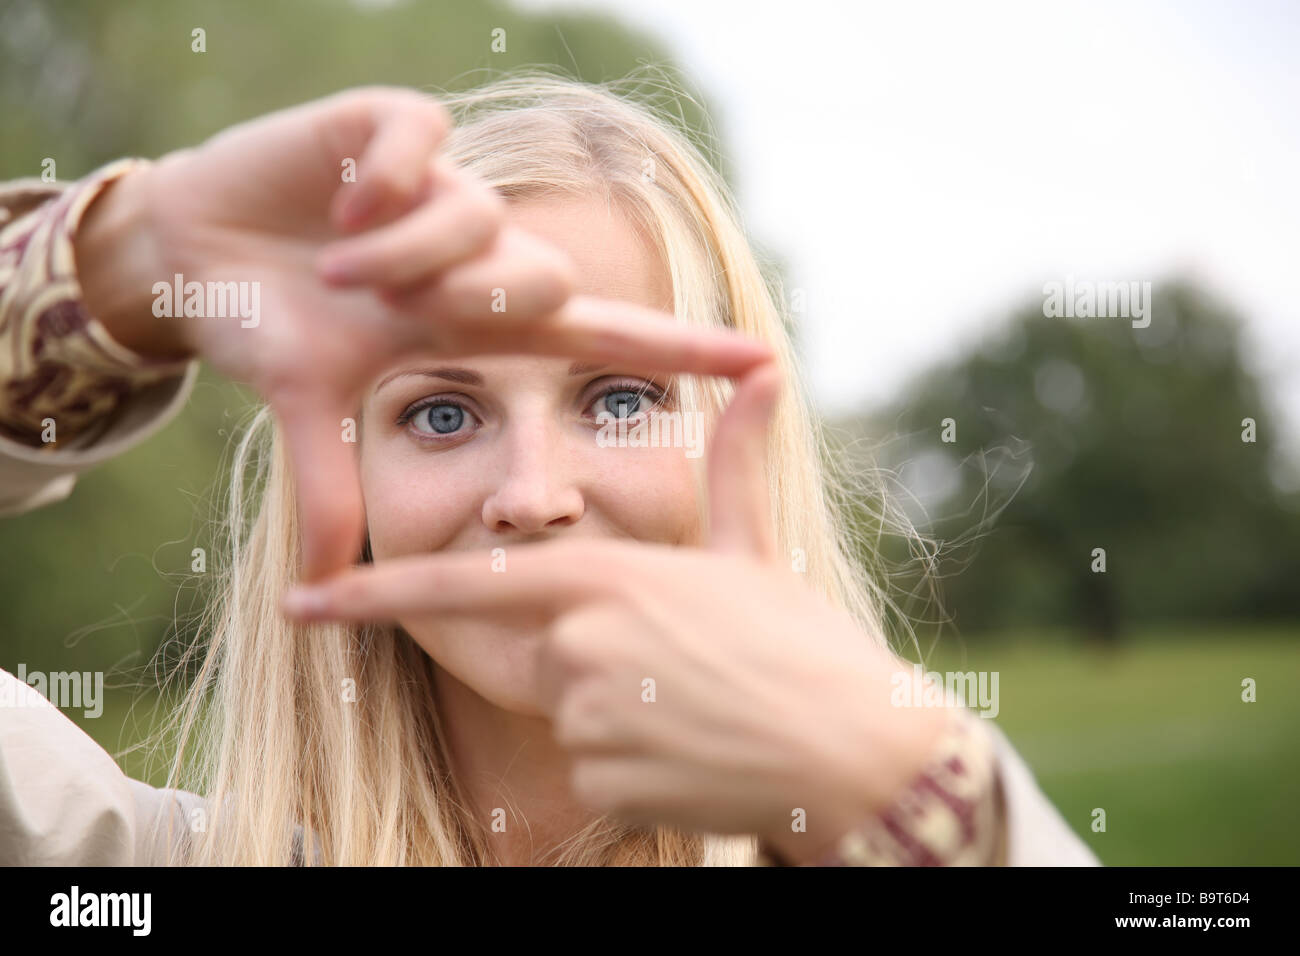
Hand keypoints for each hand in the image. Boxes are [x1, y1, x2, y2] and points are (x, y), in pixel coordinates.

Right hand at [74, 86, 773, 581]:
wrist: (191, 254)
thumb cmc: (268, 331)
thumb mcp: (307, 409)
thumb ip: (330, 488)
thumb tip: (318, 590)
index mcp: (474, 321)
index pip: (599, 338)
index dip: (679, 352)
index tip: (764, 366)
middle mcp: (477, 254)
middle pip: (536, 278)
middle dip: (456, 298)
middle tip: (377, 305)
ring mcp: (441, 187)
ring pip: (476, 217)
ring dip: (403, 252)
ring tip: (335, 265)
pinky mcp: (393, 125)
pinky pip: (420, 144)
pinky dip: (381, 176)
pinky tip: (341, 197)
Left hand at [279, 361, 951, 859]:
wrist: (857, 752)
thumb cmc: (805, 646)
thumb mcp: (755, 551)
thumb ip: (732, 464)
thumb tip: (765, 370)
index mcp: (607, 575)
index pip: (466, 584)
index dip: (374, 595)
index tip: (301, 602)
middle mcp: (583, 641)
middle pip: (539, 656)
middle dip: (592, 664)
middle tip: (684, 673)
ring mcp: (590, 715)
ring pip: (568, 715)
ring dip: (621, 714)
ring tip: (702, 707)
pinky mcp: (604, 779)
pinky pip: (590, 768)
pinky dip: (634, 764)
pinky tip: (697, 753)